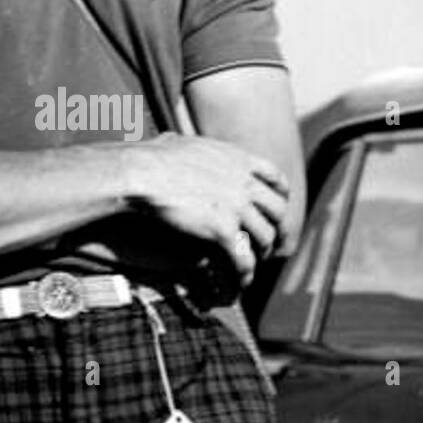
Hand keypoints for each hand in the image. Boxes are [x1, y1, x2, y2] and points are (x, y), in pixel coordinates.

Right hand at [123, 135, 290, 285]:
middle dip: (277, 228)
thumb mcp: (178, 142)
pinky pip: (244, 258)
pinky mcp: (223, 230)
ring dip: (261, 252)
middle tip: (269, 241)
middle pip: (278, 210)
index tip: (274, 209)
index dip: (280, 196)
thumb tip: (171, 141)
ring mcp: (236, 206)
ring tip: (252, 260)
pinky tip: (240, 280)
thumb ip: (190, 145)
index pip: (276, 178)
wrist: (141, 173)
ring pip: (265, 236)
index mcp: (237, 158)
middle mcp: (243, 182)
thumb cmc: (151, 157)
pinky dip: (245, 273)